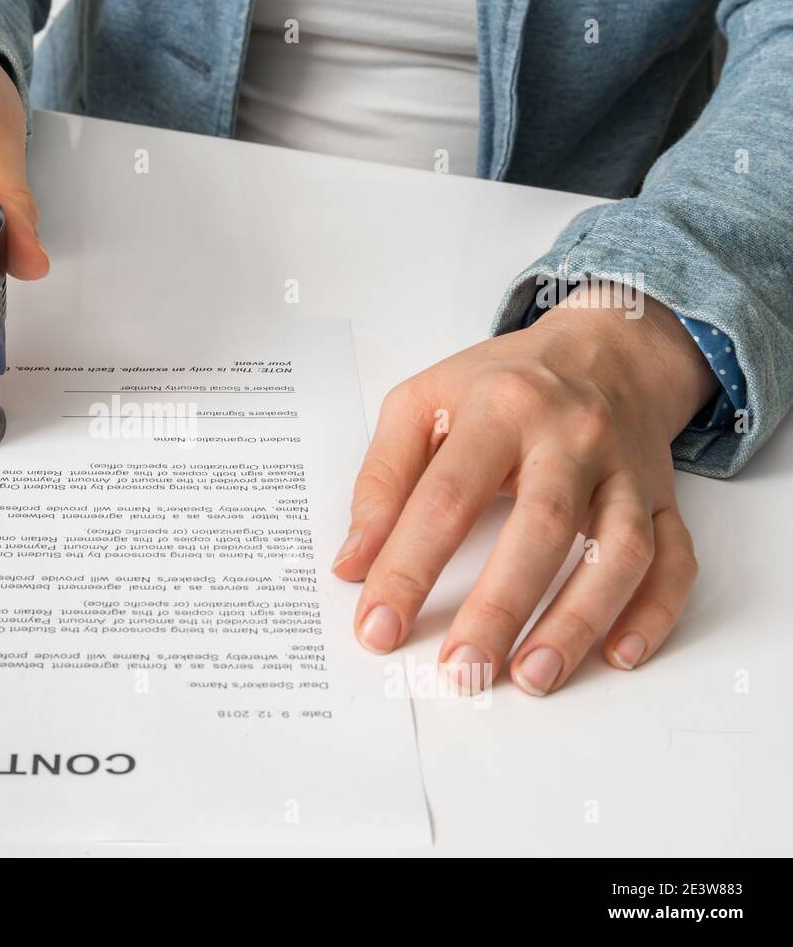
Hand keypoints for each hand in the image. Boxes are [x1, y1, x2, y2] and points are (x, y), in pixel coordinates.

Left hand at [333, 293, 716, 694]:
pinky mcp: (664, 500)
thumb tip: (352, 564)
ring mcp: (627, 471)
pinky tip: (619, 656)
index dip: (408, 567)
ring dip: (577, 623)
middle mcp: (573, 437)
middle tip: (461, 670)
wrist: (603, 350)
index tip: (378, 627)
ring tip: (531, 678)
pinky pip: (675, 561)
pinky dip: (655, 612)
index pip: (446, 497)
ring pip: (619, 552)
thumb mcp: (421, 404)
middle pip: (540, 527)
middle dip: (499, 608)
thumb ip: (382, 481)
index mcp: (500, 409)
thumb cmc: (499, 385)